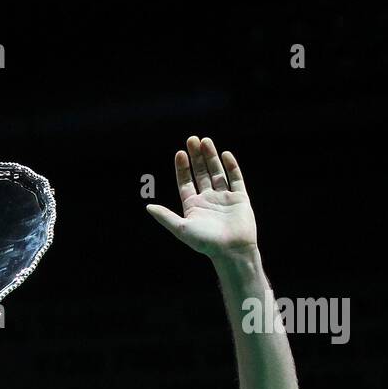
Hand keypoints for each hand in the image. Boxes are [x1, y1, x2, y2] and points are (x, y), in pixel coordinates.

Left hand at [146, 136, 256, 258]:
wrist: (231, 250)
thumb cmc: (205, 242)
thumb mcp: (181, 228)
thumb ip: (165, 216)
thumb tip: (147, 206)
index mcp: (193, 206)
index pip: (185, 182)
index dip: (182, 168)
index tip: (180, 153)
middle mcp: (208, 200)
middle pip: (200, 173)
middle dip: (196, 157)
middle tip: (192, 139)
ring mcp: (224, 198)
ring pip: (217, 172)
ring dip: (211, 157)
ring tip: (205, 140)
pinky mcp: (240, 198)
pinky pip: (235, 179)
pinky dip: (231, 166)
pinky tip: (225, 154)